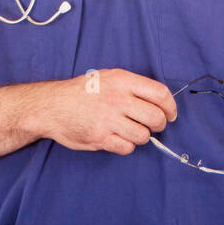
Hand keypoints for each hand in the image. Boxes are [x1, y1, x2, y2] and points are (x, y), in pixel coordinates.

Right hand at [40, 69, 177, 155]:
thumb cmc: (83, 92)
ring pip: (143, 135)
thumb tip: (161, 101)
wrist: (53, 105)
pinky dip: (126, 146)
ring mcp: (108, 119)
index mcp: (122, 80)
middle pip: (156, 117)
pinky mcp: (100, 137)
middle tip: (153, 125)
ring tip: (131, 131)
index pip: (160, 94)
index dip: (170, 107)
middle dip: (159, 124)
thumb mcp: (108, 77)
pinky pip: (127, 147)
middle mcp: (117, 98)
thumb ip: (133, 86)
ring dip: (141, 136)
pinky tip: (118, 138)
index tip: (170, 114)